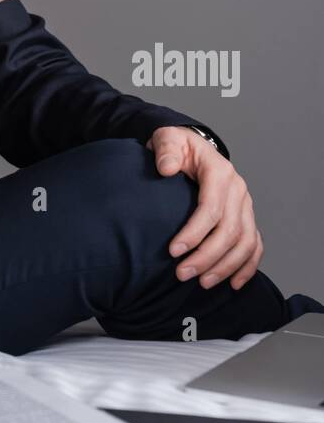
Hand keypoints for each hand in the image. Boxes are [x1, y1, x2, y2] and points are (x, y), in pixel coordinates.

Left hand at [145, 125, 263, 290]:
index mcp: (219, 171)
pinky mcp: (246, 216)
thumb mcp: (167, 139)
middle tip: (182, 273)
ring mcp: (245, 204)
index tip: (174, 250)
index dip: (194, 233)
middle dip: (207, 256)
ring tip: (203, 282)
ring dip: (226, 266)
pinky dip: (247, 266)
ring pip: (245, 242)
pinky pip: (255, 244)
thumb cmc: (177, 145)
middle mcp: (237, 189)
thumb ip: (166, 150)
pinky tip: (235, 283)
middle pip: (230, 230)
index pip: (211, 208)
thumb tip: (167, 168)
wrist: (191, 146)